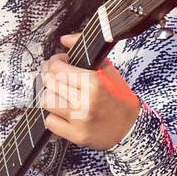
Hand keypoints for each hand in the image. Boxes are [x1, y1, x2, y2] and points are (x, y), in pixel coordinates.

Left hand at [40, 33, 140, 149]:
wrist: (130, 127)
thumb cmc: (118, 97)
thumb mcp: (107, 70)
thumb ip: (85, 50)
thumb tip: (64, 39)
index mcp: (94, 82)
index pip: (57, 68)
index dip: (53, 62)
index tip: (58, 62)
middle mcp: (86, 101)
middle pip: (49, 83)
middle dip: (48, 76)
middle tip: (54, 75)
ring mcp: (80, 120)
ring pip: (46, 101)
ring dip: (51, 96)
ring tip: (60, 94)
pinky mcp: (77, 136)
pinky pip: (50, 122)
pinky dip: (54, 116)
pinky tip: (63, 112)